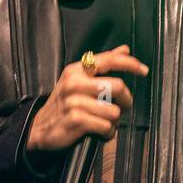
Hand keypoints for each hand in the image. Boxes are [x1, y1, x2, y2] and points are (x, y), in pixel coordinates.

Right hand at [26, 44, 148, 151]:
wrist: (39, 129)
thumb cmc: (64, 104)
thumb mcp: (79, 79)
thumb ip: (103, 64)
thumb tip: (124, 49)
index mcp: (77, 70)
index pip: (109, 60)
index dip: (130, 64)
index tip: (143, 70)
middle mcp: (74, 82)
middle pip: (117, 86)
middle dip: (125, 101)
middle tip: (121, 108)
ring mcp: (74, 101)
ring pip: (114, 111)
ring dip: (114, 120)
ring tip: (103, 121)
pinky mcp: (76, 119)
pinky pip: (106, 126)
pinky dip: (107, 132)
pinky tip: (99, 132)